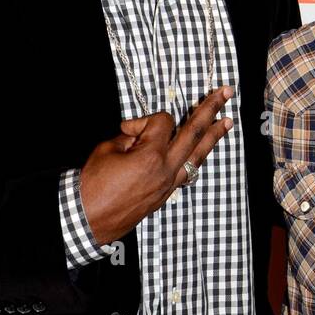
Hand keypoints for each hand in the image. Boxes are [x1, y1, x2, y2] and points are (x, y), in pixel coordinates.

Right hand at [79, 86, 232, 245]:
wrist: (87, 220)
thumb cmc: (92, 188)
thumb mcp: (106, 151)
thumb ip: (129, 137)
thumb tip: (140, 134)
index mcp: (151, 157)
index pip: (163, 122)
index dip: (145, 119)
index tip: (127, 128)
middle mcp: (166, 170)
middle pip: (194, 133)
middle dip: (211, 109)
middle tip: (226, 93)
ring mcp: (169, 184)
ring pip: (198, 155)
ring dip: (213, 136)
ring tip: (227, 122)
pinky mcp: (165, 195)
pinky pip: (188, 171)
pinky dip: (196, 157)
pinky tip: (203, 150)